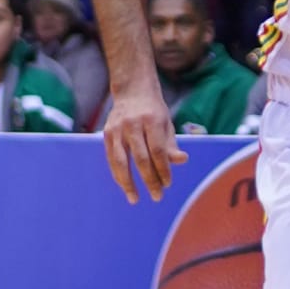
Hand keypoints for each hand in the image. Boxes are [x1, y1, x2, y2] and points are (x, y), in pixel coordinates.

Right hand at [103, 86, 186, 204]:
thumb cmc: (153, 110)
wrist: (132, 90)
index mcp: (151, 120)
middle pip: (141, 158)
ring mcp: (117, 129)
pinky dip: (117, 174)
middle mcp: (133, 124)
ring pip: (121, 161)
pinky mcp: (107, 133)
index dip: (163, 169)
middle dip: (149, 180)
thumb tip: (182, 160)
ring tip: (134, 198)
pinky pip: (112, 159)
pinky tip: (124, 186)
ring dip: (128, 183)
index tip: (168, 183)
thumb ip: (171, 144)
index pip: (158, 150)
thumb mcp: (166, 123)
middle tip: (157, 196)